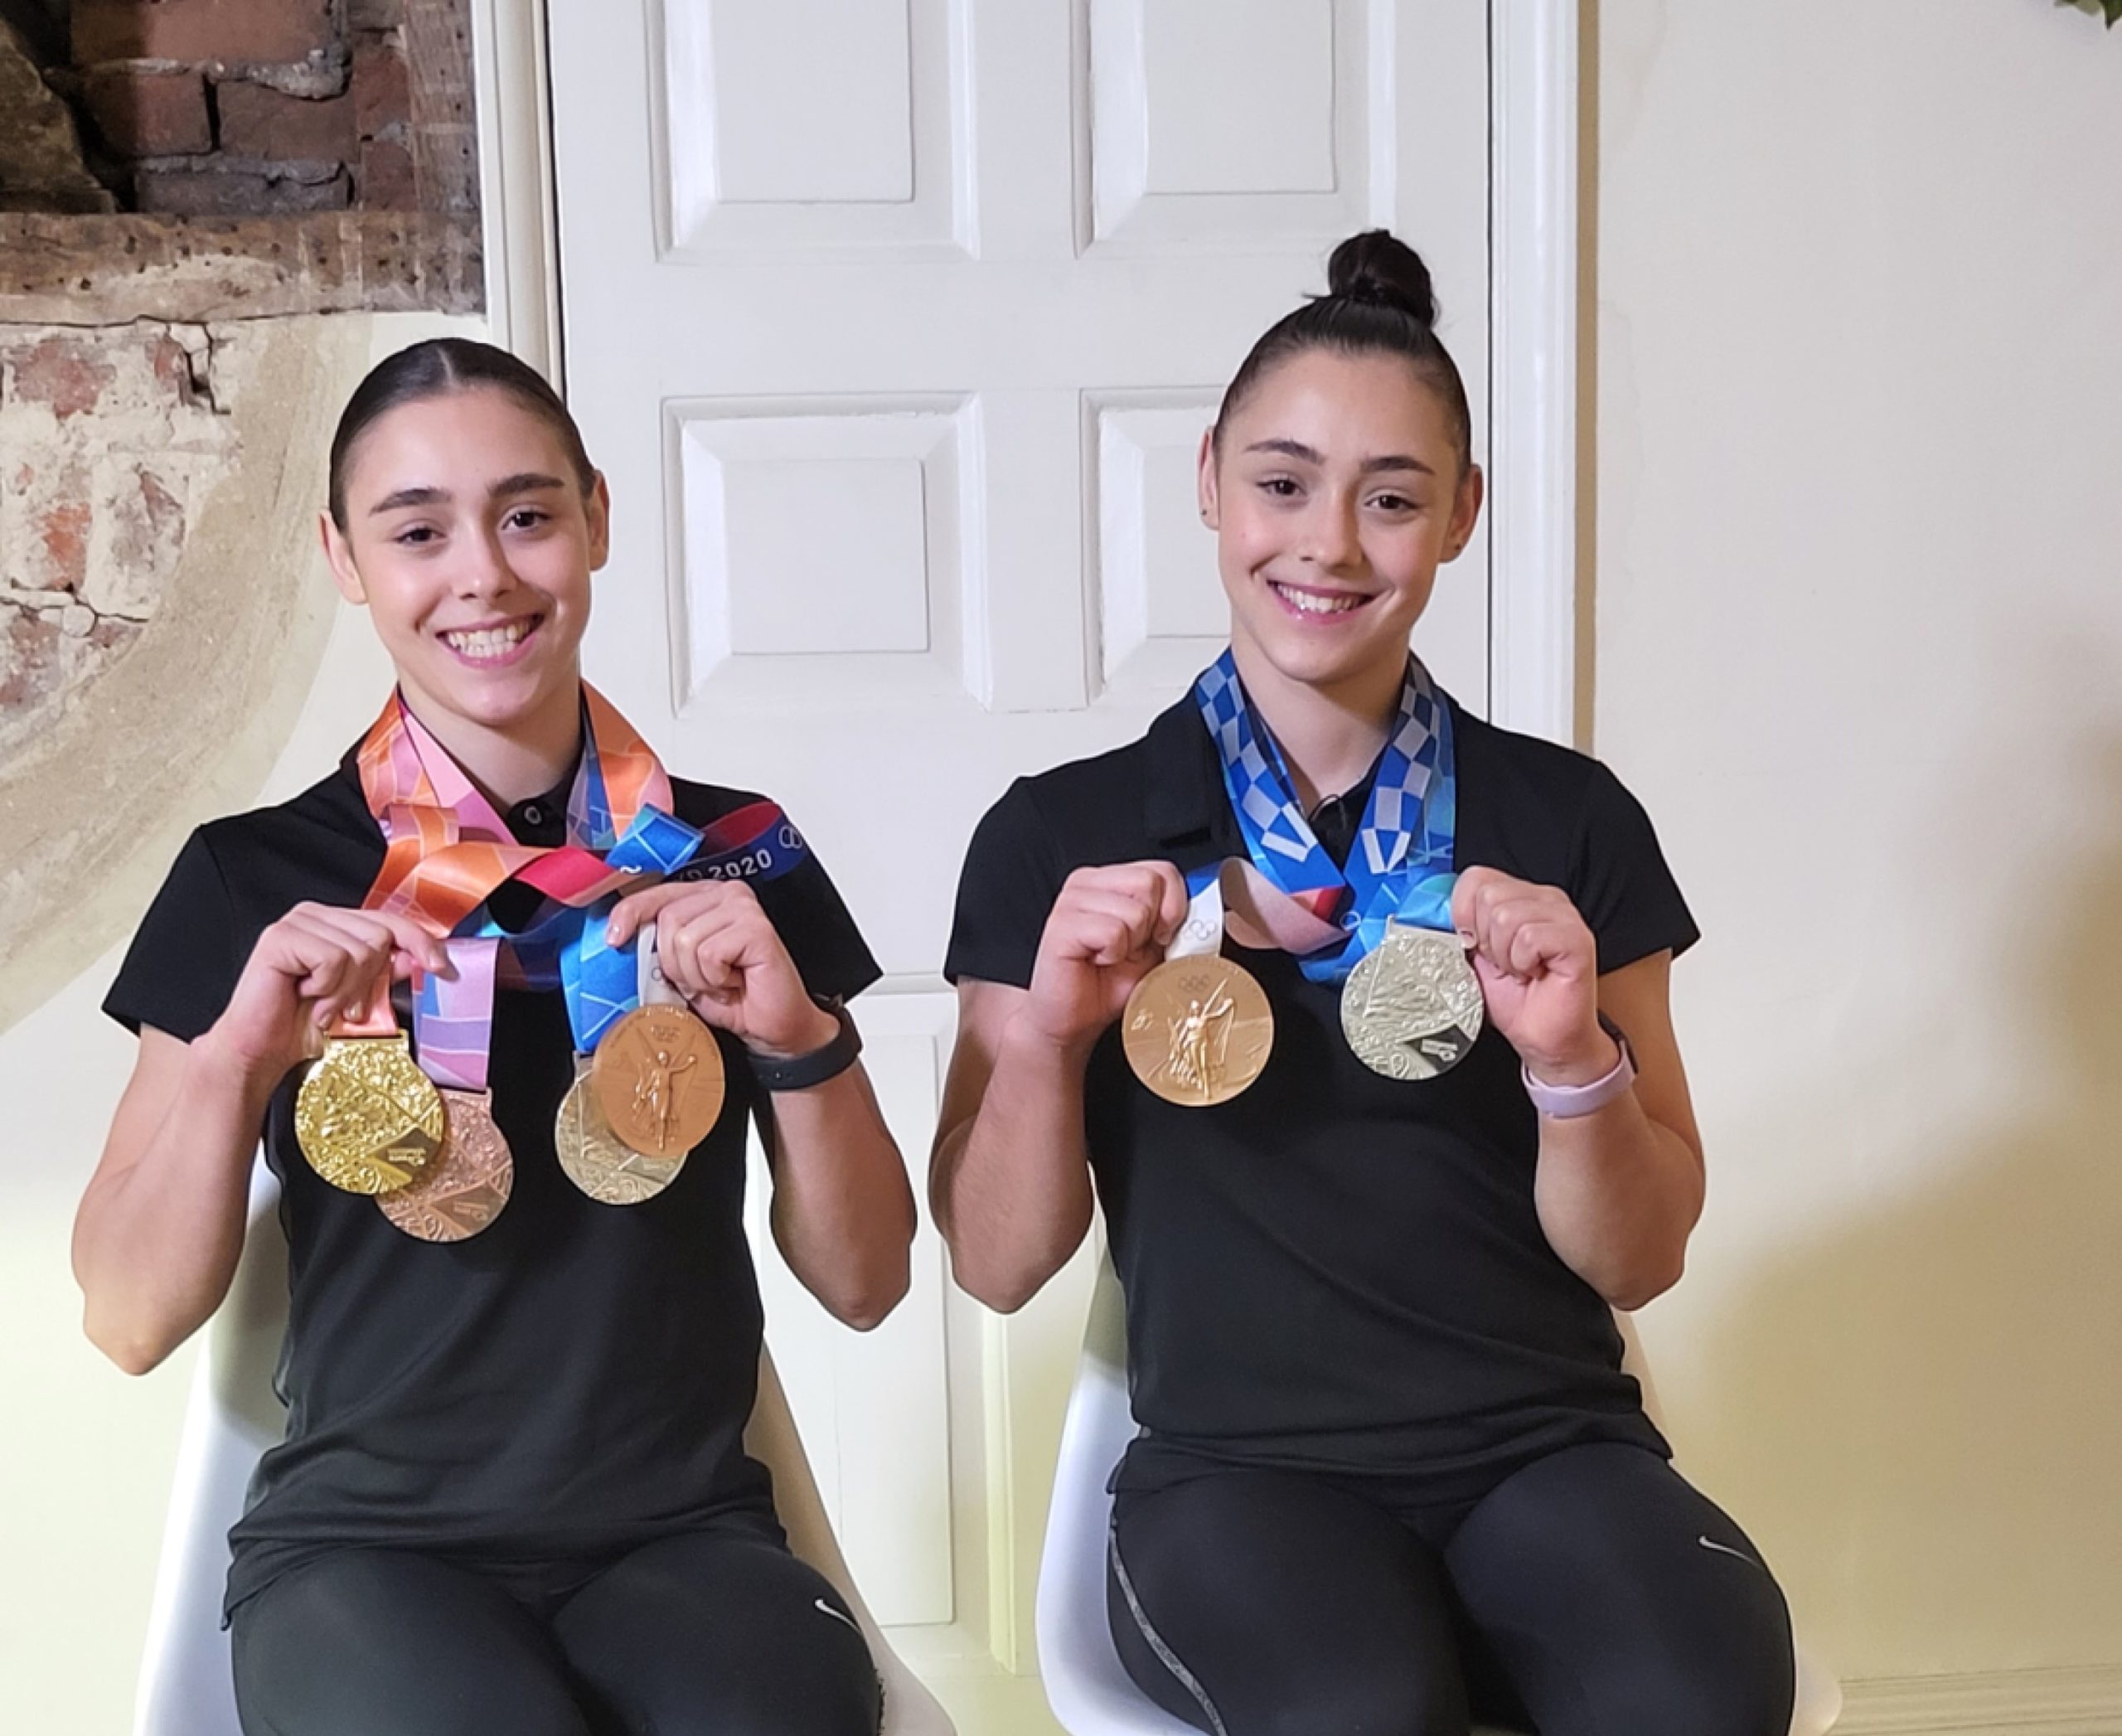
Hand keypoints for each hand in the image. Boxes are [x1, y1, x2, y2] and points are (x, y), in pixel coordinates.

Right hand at [203, 904, 448, 1085]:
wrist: (260, 1050)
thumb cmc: (300, 1025)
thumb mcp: (358, 997)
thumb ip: (384, 972)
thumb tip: (418, 958)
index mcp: (334, 924)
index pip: (390, 920)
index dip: (420, 943)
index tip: (441, 967)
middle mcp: (316, 916)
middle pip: (380, 935)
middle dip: (368, 980)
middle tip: (342, 1006)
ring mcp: (297, 922)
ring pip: (360, 948)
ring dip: (345, 990)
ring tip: (320, 1004)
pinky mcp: (281, 937)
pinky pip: (334, 958)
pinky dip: (326, 988)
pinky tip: (305, 997)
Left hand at [607, 881, 836, 1058]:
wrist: (772, 1028)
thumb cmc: (732, 998)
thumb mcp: (682, 970)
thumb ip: (659, 947)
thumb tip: (623, 939)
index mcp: (705, 896)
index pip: (656, 894)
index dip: (630, 914)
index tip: (615, 939)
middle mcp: (727, 893)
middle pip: (668, 919)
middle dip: (676, 962)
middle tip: (702, 980)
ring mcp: (744, 908)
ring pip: (686, 938)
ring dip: (697, 975)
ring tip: (720, 983)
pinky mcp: (757, 929)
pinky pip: (709, 954)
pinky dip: (715, 979)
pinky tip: (735, 982)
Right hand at [1023, 862, 1188, 1052]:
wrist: (1074, 1018)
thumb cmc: (1109, 982)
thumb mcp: (1154, 947)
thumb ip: (1173, 922)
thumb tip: (1202, 910)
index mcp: (1110, 880)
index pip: (1162, 870)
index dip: (1173, 907)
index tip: (1159, 935)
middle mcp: (1088, 882)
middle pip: (1150, 883)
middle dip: (1151, 926)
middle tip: (1129, 948)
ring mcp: (1071, 900)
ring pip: (1134, 911)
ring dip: (1130, 945)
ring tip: (1109, 956)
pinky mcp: (1061, 924)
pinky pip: (1112, 932)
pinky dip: (1112, 954)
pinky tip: (1096, 961)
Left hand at [1450, 868, 1616, 1084]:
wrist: (1544, 1038)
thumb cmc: (1515, 1000)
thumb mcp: (1473, 957)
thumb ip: (1458, 928)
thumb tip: (1430, 914)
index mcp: (1519, 896)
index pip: (1475, 878)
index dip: (1464, 916)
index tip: (1476, 947)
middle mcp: (1544, 898)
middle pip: (1488, 895)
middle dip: (1485, 940)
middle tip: (1504, 964)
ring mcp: (1564, 916)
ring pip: (1506, 916)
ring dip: (1504, 955)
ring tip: (1520, 971)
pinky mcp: (1576, 938)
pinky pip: (1529, 937)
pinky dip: (1522, 962)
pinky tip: (1534, 974)